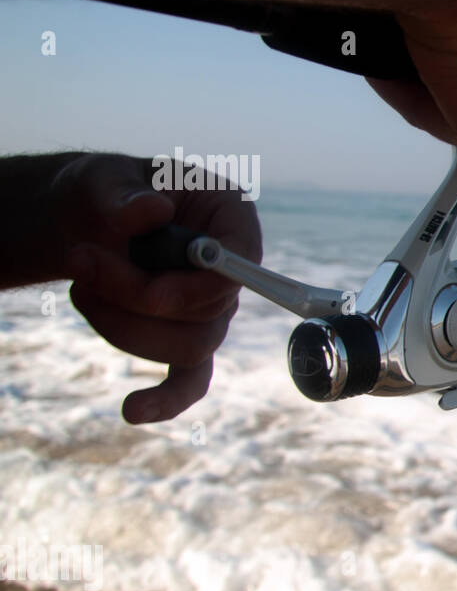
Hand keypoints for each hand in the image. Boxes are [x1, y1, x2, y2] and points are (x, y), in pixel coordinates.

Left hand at [37, 154, 261, 423]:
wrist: (84, 222)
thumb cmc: (103, 193)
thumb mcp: (106, 180)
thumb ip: (126, 193)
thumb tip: (153, 211)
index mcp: (230, 217)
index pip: (243, 260)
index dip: (205, 284)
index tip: (155, 289)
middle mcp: (231, 271)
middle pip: (209, 310)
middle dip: (137, 297)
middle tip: (80, 262)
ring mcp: (211, 312)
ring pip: (190, 347)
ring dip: (125, 327)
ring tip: (80, 288)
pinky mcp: (185, 342)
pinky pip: (189, 381)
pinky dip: (166, 399)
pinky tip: (133, 410)